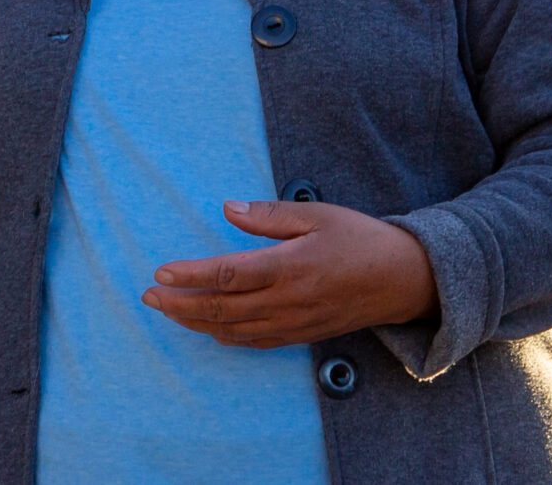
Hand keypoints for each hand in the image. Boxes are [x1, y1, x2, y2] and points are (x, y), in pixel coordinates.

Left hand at [144, 200, 437, 347]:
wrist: (402, 280)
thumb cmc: (360, 239)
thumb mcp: (317, 215)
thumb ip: (269, 216)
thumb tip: (227, 209)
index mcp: (289, 267)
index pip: (228, 274)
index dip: (191, 276)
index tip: (161, 273)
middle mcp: (287, 301)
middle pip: (221, 309)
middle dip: (180, 304)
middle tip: (149, 296)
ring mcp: (293, 323)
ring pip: (233, 330)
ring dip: (196, 322)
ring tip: (168, 311)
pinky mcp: (301, 335)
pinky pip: (255, 342)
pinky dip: (226, 337)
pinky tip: (209, 328)